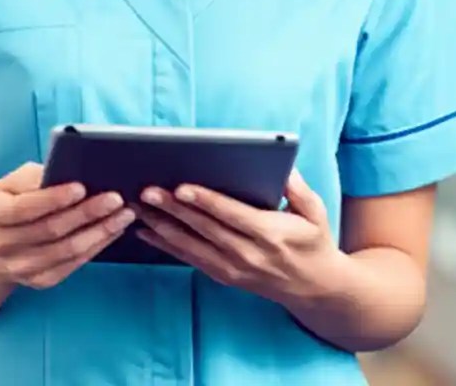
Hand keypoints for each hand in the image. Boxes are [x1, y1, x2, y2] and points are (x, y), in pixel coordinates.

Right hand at [0, 163, 134, 289]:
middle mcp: (1, 244)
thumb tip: (69, 172)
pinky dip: (97, 246)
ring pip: (66, 250)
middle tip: (115, 198)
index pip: (23, 208)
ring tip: (124, 214)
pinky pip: (73, 264)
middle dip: (86, 213)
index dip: (53, 198)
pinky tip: (114, 230)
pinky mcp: (39, 281)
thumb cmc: (11, 202)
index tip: (82, 187)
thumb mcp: (12, 183)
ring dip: (99, 232)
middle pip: (50, 230)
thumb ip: (36, 177)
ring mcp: (20, 267)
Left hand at [135, 171, 345, 303]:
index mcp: (271, 234)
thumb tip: (283, 167)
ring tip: (139, 207)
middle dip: (173, 209)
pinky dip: (165, 245)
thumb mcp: (316, 212)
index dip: (205, 201)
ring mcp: (234, 268)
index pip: (231, 215)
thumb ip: (298, 189)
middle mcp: (248, 254)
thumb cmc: (313, 241)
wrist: (315, 288)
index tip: (181, 187)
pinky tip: (145, 231)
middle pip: (204, 228)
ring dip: (162, 226)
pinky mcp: (224, 276)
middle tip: (147, 190)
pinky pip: (189, 259)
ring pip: (191, 245)